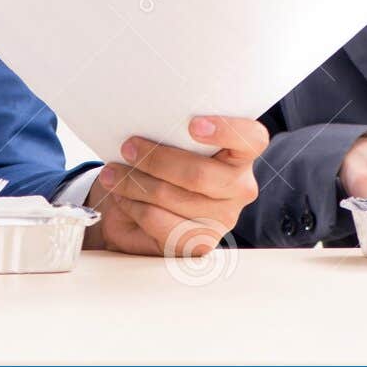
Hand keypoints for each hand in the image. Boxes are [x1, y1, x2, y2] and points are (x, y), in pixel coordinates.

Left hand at [85, 115, 267, 255]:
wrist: (138, 212)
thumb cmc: (160, 168)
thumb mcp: (169, 144)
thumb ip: (173, 134)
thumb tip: (148, 123)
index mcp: (240, 154)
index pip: (251, 139)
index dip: (226, 129)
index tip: (193, 125)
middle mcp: (239, 188)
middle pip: (199, 174)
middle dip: (156, 159)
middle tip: (128, 147)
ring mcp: (222, 219)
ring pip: (171, 196)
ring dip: (134, 182)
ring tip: (114, 173)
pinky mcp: (198, 243)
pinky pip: (158, 220)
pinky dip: (133, 205)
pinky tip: (123, 197)